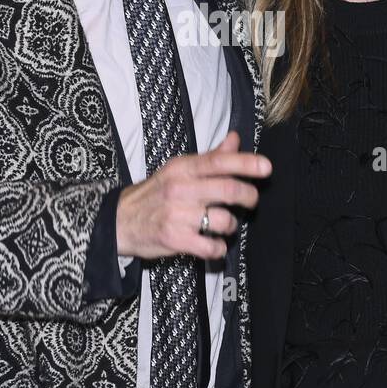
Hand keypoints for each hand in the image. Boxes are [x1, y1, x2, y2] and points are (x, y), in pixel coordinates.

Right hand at [115, 130, 271, 259]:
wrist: (120, 220)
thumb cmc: (155, 194)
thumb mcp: (178, 170)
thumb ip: (210, 157)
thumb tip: (236, 139)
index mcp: (183, 168)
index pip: (219, 161)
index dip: (246, 163)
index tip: (266, 168)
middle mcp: (181, 189)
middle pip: (228, 190)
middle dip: (249, 197)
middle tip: (250, 201)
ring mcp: (178, 215)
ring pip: (224, 220)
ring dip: (232, 225)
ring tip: (224, 224)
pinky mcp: (175, 239)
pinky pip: (211, 246)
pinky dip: (218, 248)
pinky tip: (212, 243)